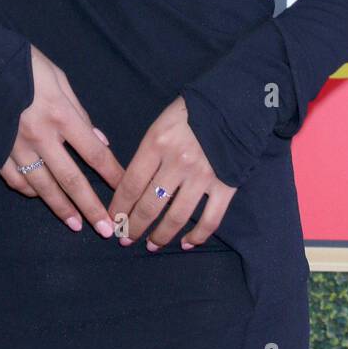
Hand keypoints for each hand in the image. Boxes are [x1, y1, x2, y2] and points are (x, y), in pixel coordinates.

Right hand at [0, 44, 125, 239]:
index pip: (94, 153)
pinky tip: (40, 198)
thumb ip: (80, 112)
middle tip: (107, 230)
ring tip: (76, 226)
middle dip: (91, 208)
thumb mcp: (59, 79)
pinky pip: (16, 180)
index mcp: (61, 115)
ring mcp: (17, 147)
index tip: (125, 191)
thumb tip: (100, 141)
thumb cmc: (24, 64)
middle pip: (72, 180)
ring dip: (62, 209)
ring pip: (44, 187)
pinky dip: (30, 192)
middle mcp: (41, 137)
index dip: (112, 175)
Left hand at [107, 96, 236, 248]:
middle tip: (126, 239)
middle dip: (134, 227)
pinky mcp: (225, 186)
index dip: (119, 207)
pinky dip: (198, 236)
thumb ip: (148, 152)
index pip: (131, 184)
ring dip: (161, 236)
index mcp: (157, 143)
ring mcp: (202, 176)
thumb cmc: (192, 112)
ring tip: (152, 245)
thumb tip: (133, 185)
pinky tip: (187, 243)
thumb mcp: (162, 123)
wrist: (234, 103)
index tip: (112, 220)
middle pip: (149, 205)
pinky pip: (210, 220)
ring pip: (176, 217)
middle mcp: (177, 162)